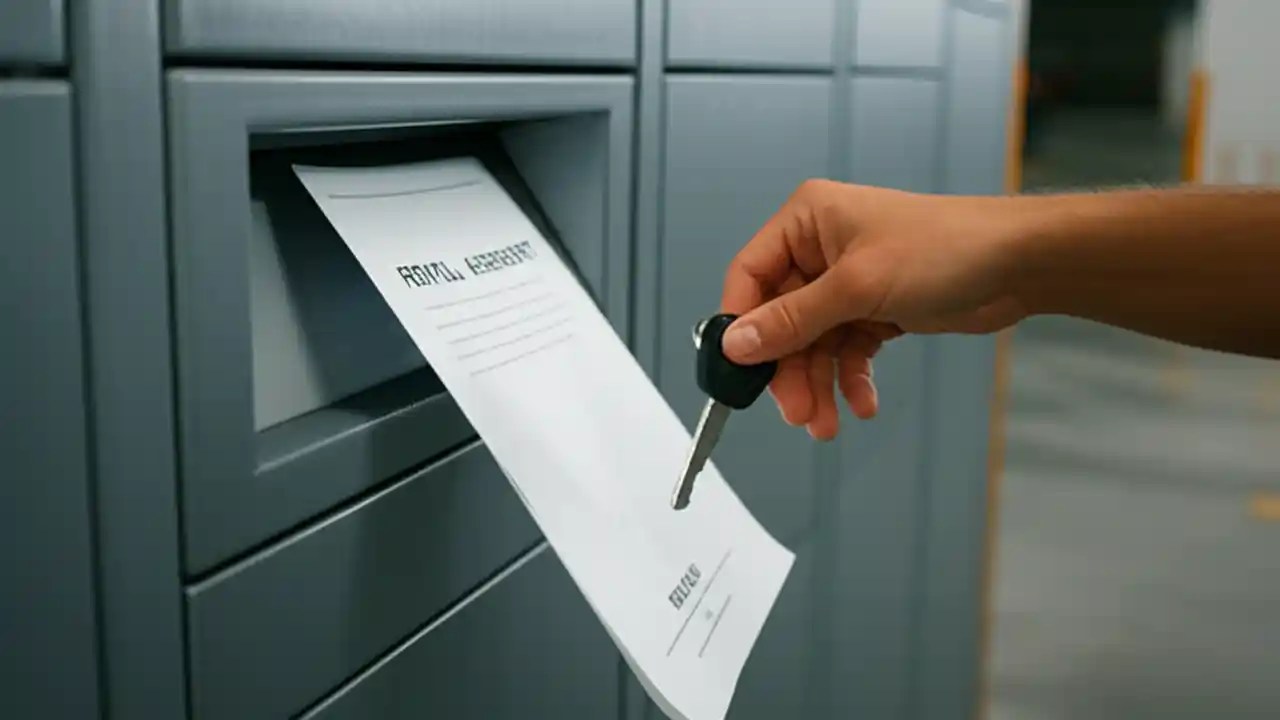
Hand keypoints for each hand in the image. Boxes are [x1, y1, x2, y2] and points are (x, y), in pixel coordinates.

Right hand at [720, 179, 1025, 439]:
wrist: (1018, 264)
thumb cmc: (946, 247)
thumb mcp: (856, 287)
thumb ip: (792, 319)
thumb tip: (737, 344)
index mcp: (807, 221)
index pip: (749, 275)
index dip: (741, 324)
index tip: (740, 369)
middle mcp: (821, 248)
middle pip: (780, 319)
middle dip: (788, 369)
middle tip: (797, 410)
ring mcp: (848, 281)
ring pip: (812, 343)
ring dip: (818, 385)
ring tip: (826, 422)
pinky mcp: (874, 308)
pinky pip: (846, 351)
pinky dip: (851, 379)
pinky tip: (862, 403)